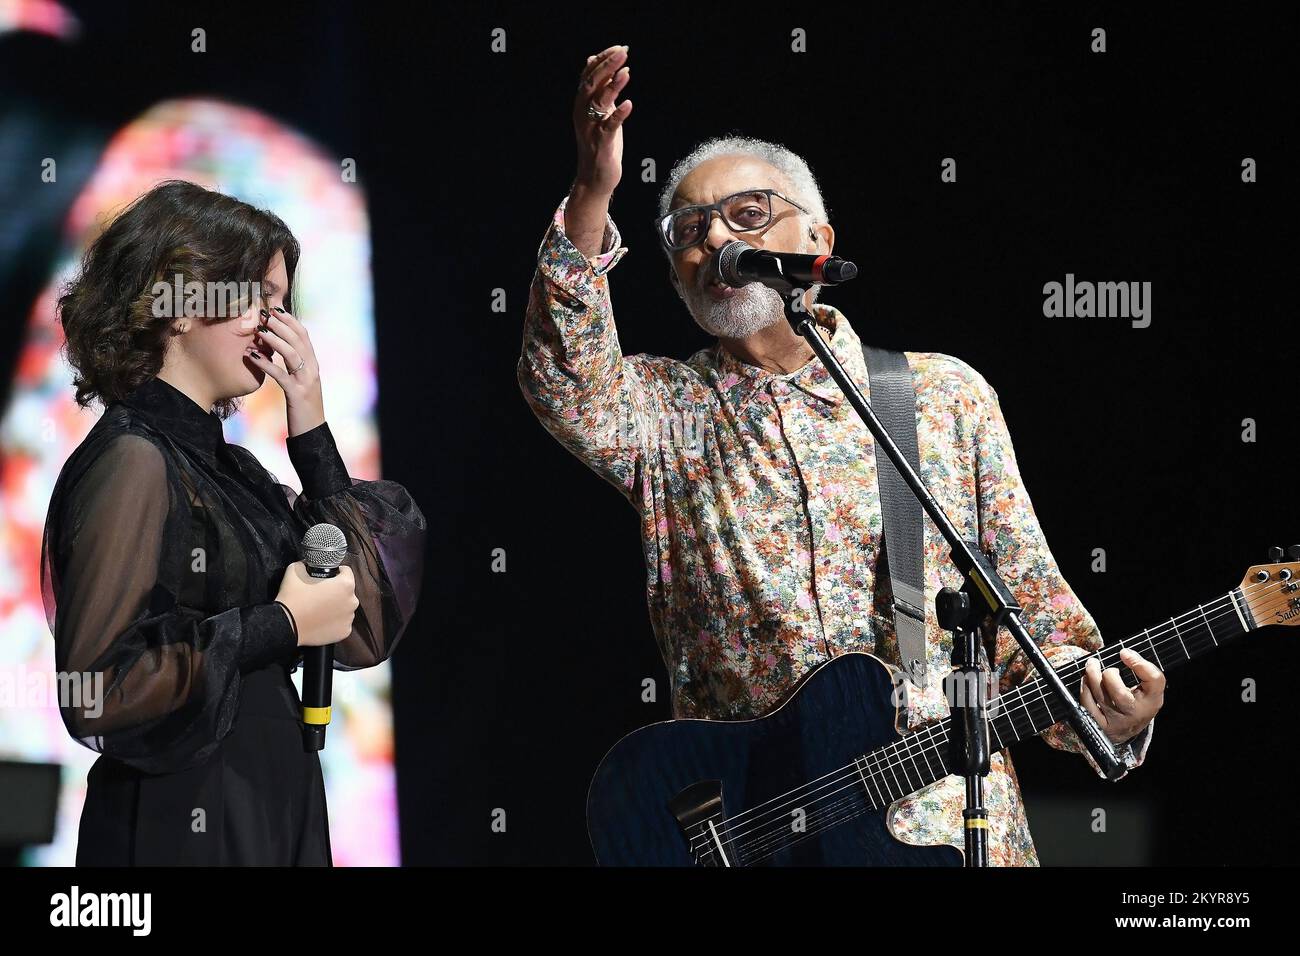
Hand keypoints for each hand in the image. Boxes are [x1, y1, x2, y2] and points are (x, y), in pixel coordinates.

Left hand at [251, 307, 325, 436]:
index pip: (304, 335)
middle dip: (281, 325)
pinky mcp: (296, 394)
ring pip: (291, 353)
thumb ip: (295, 366)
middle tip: (265, 314)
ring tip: (259, 331)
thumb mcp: (301, 382)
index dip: (290, 320)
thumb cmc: (303, 407)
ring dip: (274, 340)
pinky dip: (265, 364)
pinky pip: (280, 375)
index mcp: (313, 364)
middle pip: (298, 340)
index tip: (276, 309)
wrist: (312, 431)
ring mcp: (306, 381)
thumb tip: (281, 349)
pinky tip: (251, 356)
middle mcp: (312, 369)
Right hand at [275, 560, 358, 646]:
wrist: (286, 625)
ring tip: (319, 609)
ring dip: (336, 607)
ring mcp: (349, 618)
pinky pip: (341, 623)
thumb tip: (308, 564)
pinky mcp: (344, 632)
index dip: (336, 572)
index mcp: (345, 584)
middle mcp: (352, 601)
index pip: (346, 572)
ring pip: (345, 608)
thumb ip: (307, 564)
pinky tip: (321, 621)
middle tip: (320, 594)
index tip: (326, 577)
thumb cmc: (293, 597)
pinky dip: (334, 621)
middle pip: (347, 592)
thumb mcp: (296, 569)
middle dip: (336, 591)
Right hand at [572, 44, 630, 195]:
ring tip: (626, 71)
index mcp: (582, 104)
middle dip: (607, 66)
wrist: (594, 178)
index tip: (619, 48)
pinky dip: (618, 114)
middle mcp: (582, 113)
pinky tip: (629, 104)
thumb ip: (599, 89)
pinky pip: (609, 126)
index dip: (603, 60)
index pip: (589, 75)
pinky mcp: (601, 144)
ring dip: (613, 85)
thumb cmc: (600, 144)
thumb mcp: (600, 112)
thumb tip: (595, 61)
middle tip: (623, 51)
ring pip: (598, 102)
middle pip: (591, 83)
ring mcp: (590, 128)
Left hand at [1080, 647, 1164, 744]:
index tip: (1124, 652)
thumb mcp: (1148, 688)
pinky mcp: (1101, 726)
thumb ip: (1142, 669)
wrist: (1129, 729)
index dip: (1139, 664)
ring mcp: (1117, 722)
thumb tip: (1124, 653)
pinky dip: (1084, 689)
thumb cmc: (1137, 700)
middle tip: (1104, 666)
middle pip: (1120, 692)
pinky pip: (1088, 706)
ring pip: (1101, 697)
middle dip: (1108, 674)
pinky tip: (1086, 681)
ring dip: (1092, 676)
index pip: (1154, 680)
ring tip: (1092, 666)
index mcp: (1152, 700)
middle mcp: (1136, 713)